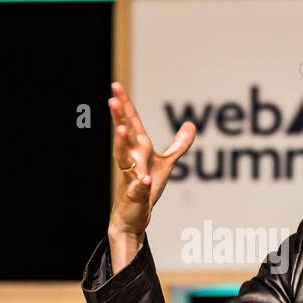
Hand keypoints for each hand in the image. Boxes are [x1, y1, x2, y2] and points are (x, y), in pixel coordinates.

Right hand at [108, 80, 194, 237]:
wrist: (132, 216)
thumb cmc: (145, 188)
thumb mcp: (166, 164)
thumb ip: (178, 144)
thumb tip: (191, 124)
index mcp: (138, 149)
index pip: (131, 123)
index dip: (124, 104)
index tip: (116, 86)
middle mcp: (131, 160)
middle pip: (124, 135)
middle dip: (118, 116)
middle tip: (112, 99)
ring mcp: (131, 177)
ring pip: (123, 158)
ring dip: (121, 143)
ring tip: (121, 129)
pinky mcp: (135, 196)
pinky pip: (138, 188)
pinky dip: (141, 184)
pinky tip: (144, 179)